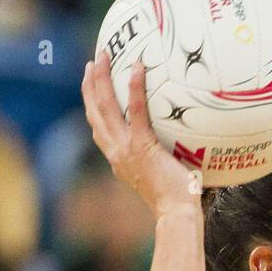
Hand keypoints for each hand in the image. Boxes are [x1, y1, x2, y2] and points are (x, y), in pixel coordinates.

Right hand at [81, 54, 200, 216]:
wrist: (176, 214)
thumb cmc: (177, 200)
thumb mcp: (162, 175)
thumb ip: (162, 158)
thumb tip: (181, 144)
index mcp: (118, 159)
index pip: (99, 128)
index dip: (92, 106)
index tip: (92, 86)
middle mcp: (116, 152)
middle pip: (94, 112)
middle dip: (90, 85)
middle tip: (94, 62)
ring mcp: (126, 149)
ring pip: (105, 107)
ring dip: (102, 80)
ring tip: (104, 56)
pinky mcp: (142, 146)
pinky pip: (136, 111)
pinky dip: (135, 88)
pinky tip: (138, 68)